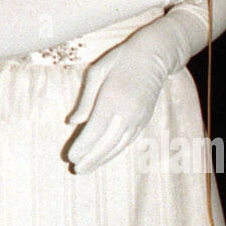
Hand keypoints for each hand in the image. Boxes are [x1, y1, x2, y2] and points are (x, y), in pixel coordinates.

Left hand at [64, 39, 167, 174]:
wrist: (154, 56)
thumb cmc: (121, 59)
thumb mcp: (97, 71)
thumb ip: (85, 99)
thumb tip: (72, 122)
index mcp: (112, 99)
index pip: (95, 130)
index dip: (83, 146)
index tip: (71, 157)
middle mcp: (127, 112)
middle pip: (106, 143)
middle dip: (91, 158)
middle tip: (76, 169)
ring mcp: (138, 118)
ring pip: (118, 145)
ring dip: (102, 159)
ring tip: (87, 169)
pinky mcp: (144, 120)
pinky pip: (128, 141)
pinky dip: (115, 151)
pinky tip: (104, 157)